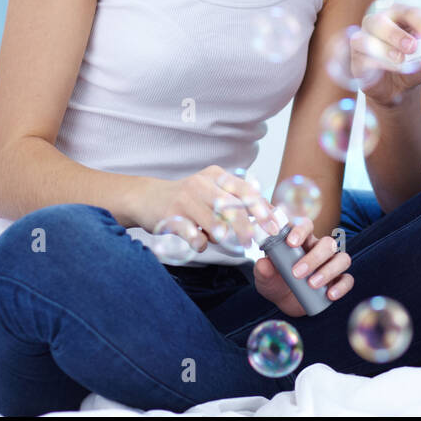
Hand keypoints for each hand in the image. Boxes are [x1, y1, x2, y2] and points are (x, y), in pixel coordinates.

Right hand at [135, 166, 270, 251]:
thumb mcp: (212, 189)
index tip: (274, 226)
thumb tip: (270, 213)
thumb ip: (237, 199)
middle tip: (252, 242)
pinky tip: (199, 242)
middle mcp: (202, 184)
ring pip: (215, 224)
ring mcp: (186, 200)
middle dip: (246, 228)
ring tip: (223, 240)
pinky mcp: (172, 217)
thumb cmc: (187, 197)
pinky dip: (201, 244)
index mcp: (216, 175)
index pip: (245, 191)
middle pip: (232, 208)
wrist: (147, 197)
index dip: (262, 209)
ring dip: (223, 238)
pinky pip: (195, 237)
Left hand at [253, 215, 353, 315]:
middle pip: (328, 243)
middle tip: (297, 273)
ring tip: (312, 284)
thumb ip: (263, 271)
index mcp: (301, 240)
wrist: (284, 302)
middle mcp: (319, 248)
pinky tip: (330, 295)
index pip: (306, 225)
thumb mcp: (265, 278)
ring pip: (342, 258)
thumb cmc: (275, 282)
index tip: (291, 243)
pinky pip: (347, 279)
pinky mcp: (338, 281)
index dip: (301, 230)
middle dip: (314, 257)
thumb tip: (263, 263)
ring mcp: (331, 264)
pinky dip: (341, 286)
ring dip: (328, 270)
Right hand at [353, 5, 420, 108]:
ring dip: (384, 49)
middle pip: (381, 20)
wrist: (398, 90)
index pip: (410, 12)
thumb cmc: (415, 66)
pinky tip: (384, 70)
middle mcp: (378, 22)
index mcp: (400, 15)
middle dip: (396, 33)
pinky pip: (360, 57)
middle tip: (412, 47)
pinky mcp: (355, 58)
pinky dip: (373, 63)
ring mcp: (363, 39)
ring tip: (401, 61)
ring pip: (366, 38)